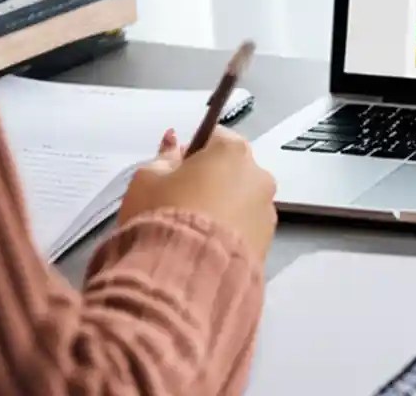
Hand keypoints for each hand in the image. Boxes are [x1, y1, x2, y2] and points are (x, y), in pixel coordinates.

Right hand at [120, 126, 276, 261]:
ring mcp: (267, 211)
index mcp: (233, 151)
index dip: (190, 153)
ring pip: (241, 201)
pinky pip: (244, 230)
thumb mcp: (147, 179)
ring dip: (222, 208)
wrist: (183, 278)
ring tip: (191, 232)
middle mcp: (259, 176)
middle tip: (179, 204)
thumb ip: (164, 157)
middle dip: (210, 180)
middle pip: (232, 169)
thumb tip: (174, 142)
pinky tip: (205, 250)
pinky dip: (229, 234)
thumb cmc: (162, 216)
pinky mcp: (268, 244)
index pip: (213, 137)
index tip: (173, 174)